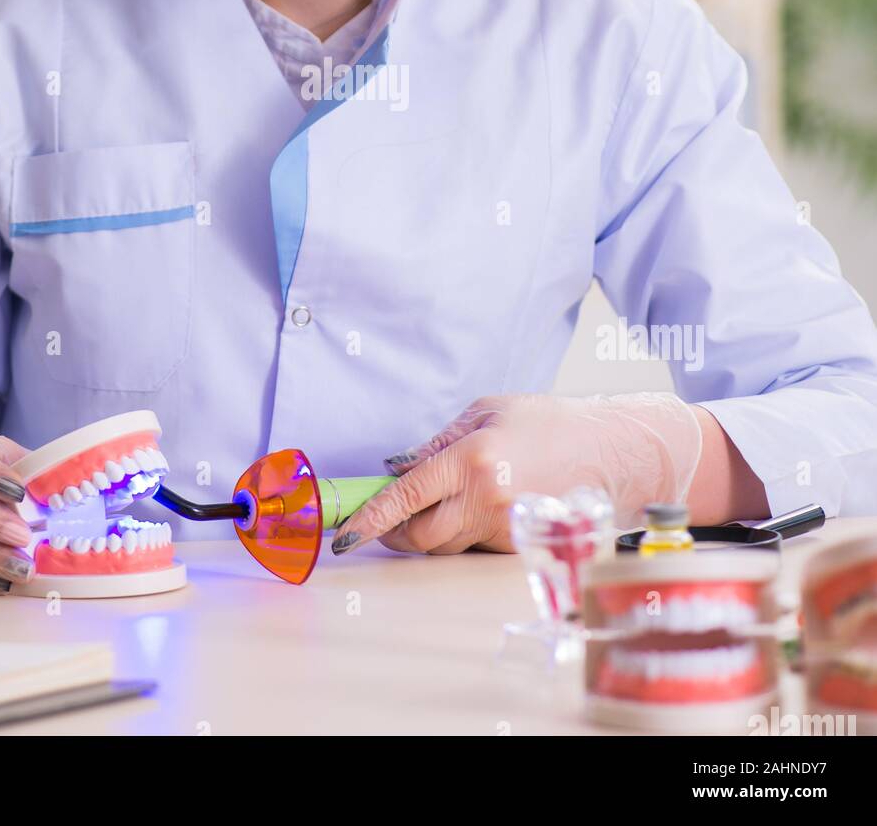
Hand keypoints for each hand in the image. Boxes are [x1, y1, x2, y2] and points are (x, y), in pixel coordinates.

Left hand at [330, 392, 702, 556]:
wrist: (614, 451)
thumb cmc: (551, 422)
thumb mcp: (488, 412)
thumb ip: (438, 442)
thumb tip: (398, 470)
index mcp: (473, 460)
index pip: (407, 498)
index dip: (370, 519)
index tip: (345, 532)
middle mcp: (487, 501)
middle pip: (420, 536)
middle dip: (396, 532)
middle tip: (388, 517)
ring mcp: (506, 529)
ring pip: (447, 545)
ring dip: (431, 530)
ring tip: (443, 501)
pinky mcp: (521, 546)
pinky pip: (475, 546)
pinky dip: (465, 531)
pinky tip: (481, 505)